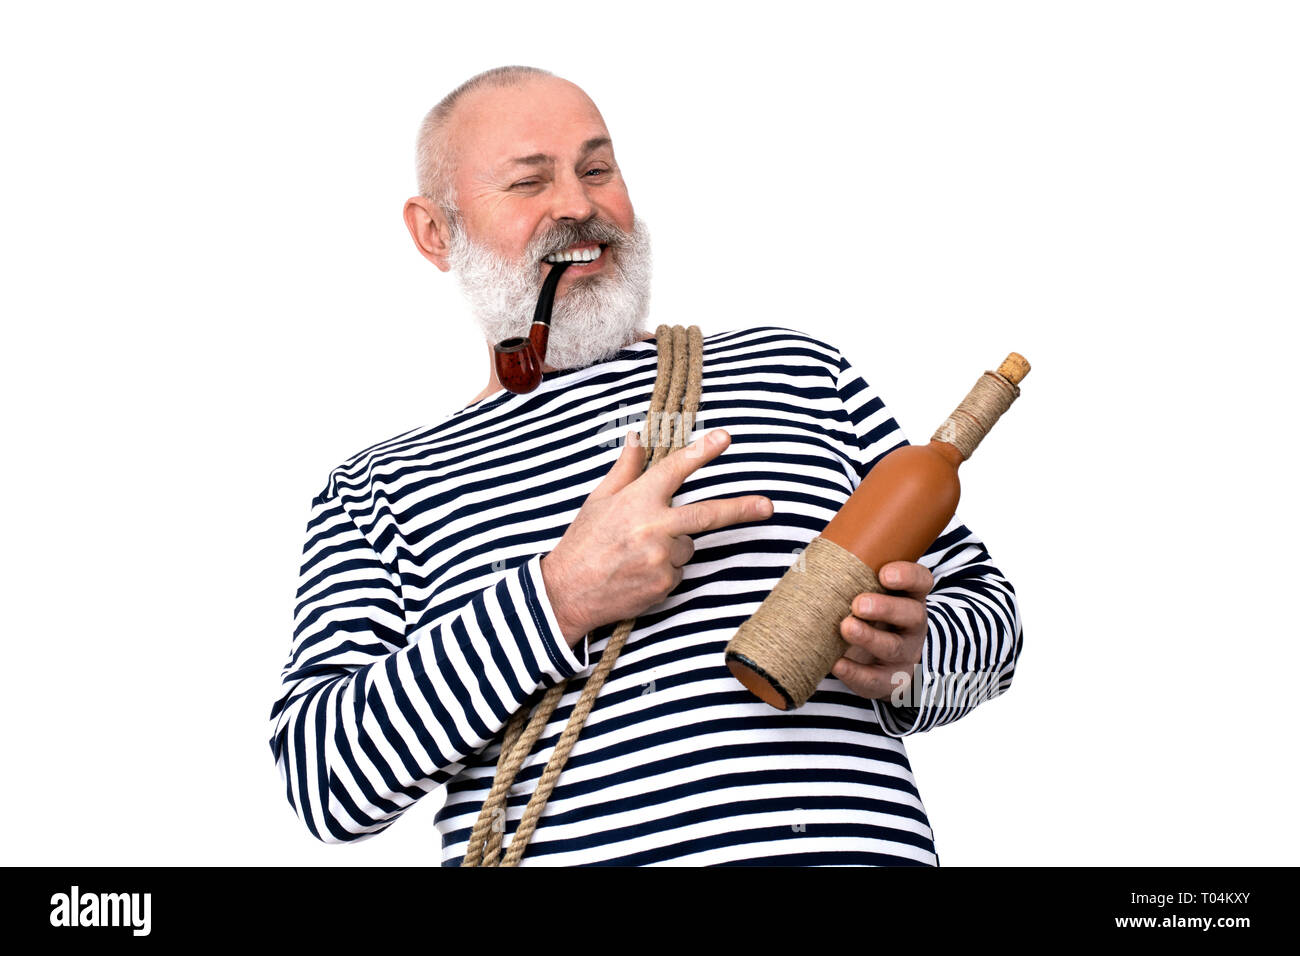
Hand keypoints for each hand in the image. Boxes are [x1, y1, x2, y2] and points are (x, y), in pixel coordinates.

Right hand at [541, 428, 773, 643]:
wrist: (567, 592)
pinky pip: (680, 570)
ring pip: (688, 545)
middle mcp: (653, 527)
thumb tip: (638, 437)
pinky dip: (667, 569)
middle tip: (768, 506)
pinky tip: (640, 571)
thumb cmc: (582, 543)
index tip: (724, 438)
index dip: (702, 452)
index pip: (675, 470)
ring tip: (639, 553)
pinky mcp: (665, 584)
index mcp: (637, 500)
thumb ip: (625, 469)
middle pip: (707, 515)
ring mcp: (661, 558)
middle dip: (741, 509)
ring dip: (674, 545)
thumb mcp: (599, 500)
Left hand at [832, 561, 933, 700]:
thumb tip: (805, 557)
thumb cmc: (867, 617)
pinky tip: (836, 663)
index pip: (920, 581)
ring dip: (869, 637)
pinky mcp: (891, 680)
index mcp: (909, 596)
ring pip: (893, 646)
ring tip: (846, 628)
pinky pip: (875, 679)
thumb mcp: (867, 595)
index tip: (884, 573)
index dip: (908, 576)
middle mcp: (913, 625)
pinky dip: (855, 673)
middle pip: (911, 614)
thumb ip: (849, 578)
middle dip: (885, 608)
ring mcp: (905, 654)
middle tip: (858, 604)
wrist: (882, 664)